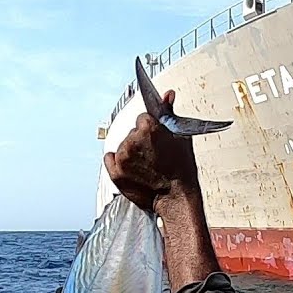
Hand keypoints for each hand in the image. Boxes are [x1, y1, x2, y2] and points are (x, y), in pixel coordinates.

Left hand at [103, 89, 201, 216]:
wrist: (176, 197)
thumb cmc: (182, 170)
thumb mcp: (181, 137)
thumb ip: (169, 113)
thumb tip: (167, 95)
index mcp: (148, 128)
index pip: (143, 118)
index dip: (151, 130)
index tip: (157, 140)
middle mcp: (132, 140)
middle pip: (132, 133)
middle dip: (142, 141)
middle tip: (155, 156)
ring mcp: (122, 157)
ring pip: (123, 146)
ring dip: (132, 153)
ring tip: (147, 166)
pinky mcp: (115, 172)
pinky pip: (110, 159)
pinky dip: (118, 163)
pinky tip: (134, 170)